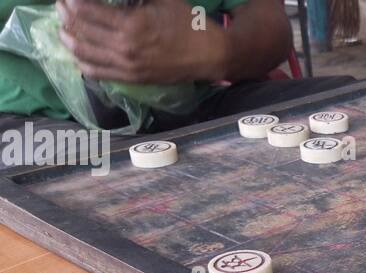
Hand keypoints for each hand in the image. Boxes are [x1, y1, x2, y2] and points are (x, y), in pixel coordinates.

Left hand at [56, 0, 228, 83]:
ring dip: (68, 39)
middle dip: (65, 16)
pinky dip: (82, 62)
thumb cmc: (188, 23)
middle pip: (81, 31)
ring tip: (64, 29)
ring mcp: (127, 66)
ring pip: (83, 54)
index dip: (72, 2)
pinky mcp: (132, 78)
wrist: (210, 54)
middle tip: (61, 7)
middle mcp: (124, 48)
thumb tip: (111, 0)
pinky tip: (77, 53)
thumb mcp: (161, 0)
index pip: (86, 11)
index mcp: (131, 25)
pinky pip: (97, 73)